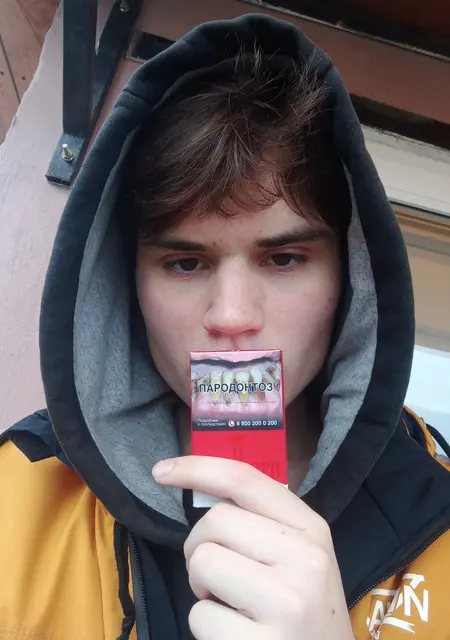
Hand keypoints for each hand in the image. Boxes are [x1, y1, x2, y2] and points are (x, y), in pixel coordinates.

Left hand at [152, 456, 352, 639]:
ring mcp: (288, 603)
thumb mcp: (301, 559)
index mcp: (312, 530)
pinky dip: (206, 626)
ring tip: (227, 604)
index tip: (162, 471)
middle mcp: (306, 559)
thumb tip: (203, 487)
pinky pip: (200, 616)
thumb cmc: (306, 612)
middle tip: (215, 575)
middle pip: (216, 520)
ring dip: (200, 586)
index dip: (197, 468)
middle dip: (199, 546)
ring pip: (203, 561)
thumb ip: (265, 524)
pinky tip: (235, 635)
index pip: (245, 480)